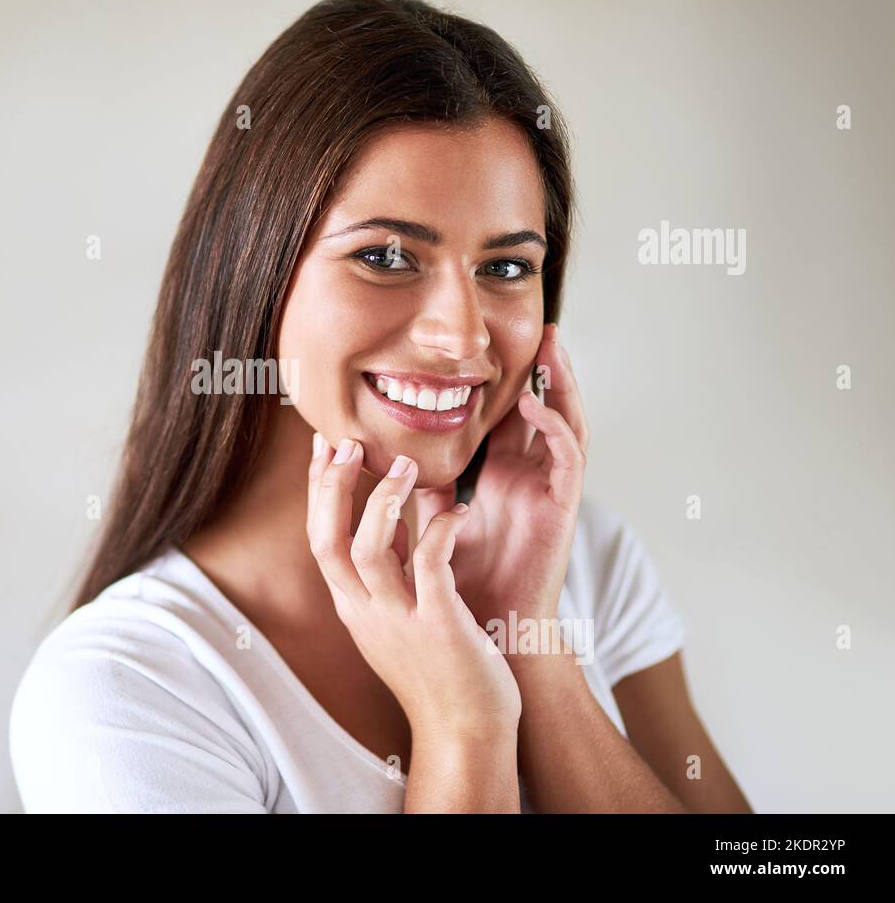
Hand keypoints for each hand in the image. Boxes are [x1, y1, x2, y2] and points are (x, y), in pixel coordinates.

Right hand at [306, 434, 520, 736]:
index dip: (318, 490)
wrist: (466, 732)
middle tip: (348, 441)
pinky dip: (441, 529)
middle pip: (325, 539)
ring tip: (406, 463)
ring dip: (383, 500)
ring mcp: (398, 620)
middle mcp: (365, 612)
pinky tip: (462, 510)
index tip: (326, 446)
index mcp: (353, 606)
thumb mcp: (402, 613)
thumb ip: (393, 565)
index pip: (318, 538)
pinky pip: (430, 563)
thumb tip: (390, 510)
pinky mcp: (438, 625)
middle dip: (332, 485)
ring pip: (367, 548)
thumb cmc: (441, 670)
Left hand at [447, 323, 589, 638]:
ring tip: (550, 343)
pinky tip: (533, 405)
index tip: (491, 343)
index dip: (502, 380)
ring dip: (561, 382)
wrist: (489, 634)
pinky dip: (552, 427)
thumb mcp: (435, 524)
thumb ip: (424, 489)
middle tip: (538, 325)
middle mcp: (530, 478)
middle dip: (542, 369)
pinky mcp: (563, 508)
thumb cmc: (463, 586)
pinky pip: (568, 457)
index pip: (507, 416)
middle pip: (542, 407)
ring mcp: (549, 490)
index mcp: (502, 478)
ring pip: (564, 422)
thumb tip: (390, 455)